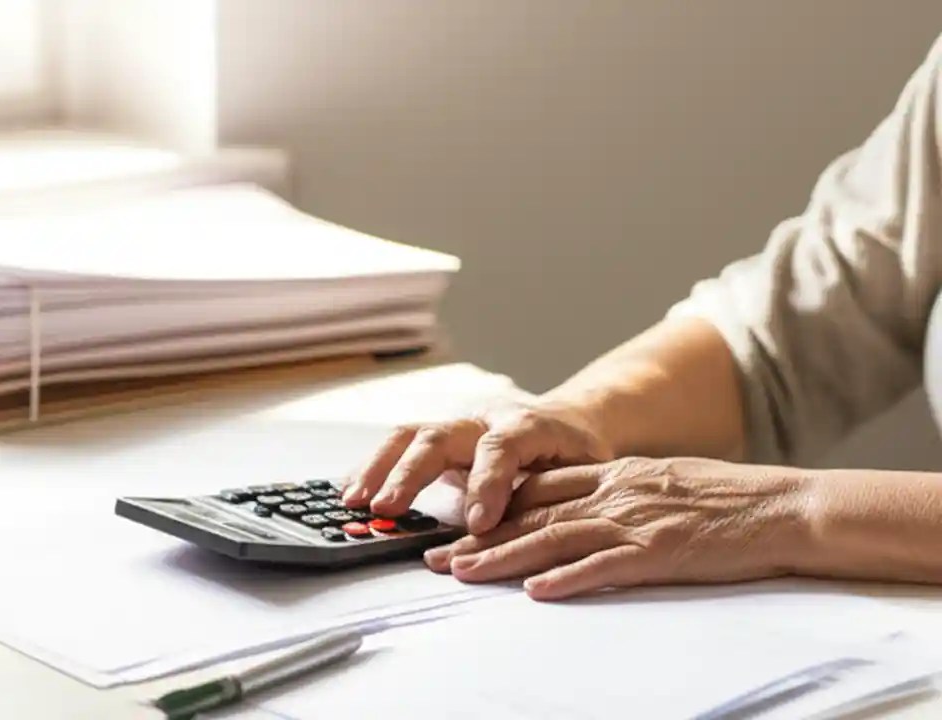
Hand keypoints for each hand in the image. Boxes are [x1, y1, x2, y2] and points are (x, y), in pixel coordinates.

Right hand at [343, 396, 614, 533]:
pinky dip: (372, 468)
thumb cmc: (575, 455)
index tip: (478, 524)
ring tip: (354, 500)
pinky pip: (397, 448)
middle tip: (386, 507)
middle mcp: (481, 420)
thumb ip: (550, 498)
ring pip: (407, 437)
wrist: (568, 422)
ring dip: (377, 468)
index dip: (487, 484)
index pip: (499, 449)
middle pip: (437, 436)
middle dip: (409, 473)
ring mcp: (453, 426)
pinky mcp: (434, 441)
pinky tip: (350, 491)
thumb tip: (519, 533)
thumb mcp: (581, 475)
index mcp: (524, 425)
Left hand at [423, 457, 811, 599]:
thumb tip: (584, 511)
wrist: (783, 506)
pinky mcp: (659, 552)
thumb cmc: (729, 498)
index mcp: (615, 474)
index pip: (538, 491)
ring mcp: (635, 522)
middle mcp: (615, 492)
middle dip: (480, 537)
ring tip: (463, 572)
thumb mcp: (663, 482)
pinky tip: (536, 592)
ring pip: (553, 539)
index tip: (456, 526)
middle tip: (436, 557)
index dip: (492, 509)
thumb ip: (620, 492)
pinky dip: (567, 579)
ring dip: (502, 557)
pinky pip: (603, 568)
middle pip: (532, 516)